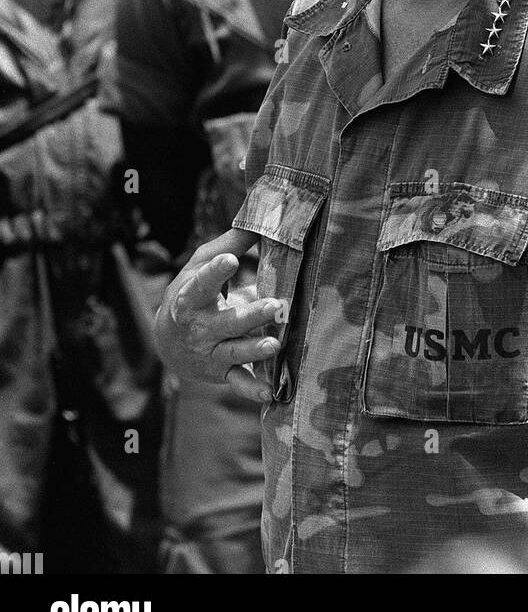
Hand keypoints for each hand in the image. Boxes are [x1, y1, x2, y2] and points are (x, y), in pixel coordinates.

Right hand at [155, 228, 282, 402]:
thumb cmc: (191, 293)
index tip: (230, 260)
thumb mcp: (199, 265)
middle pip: (226, 321)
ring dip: (255, 350)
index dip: (215, 271)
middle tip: (273, 304)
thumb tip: (258, 220)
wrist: (168, 342)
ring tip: (275, 344)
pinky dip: (253, 389)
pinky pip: (239, 381)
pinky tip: (271, 391)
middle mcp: (201, 327)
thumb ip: (229, 244)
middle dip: (250, 315)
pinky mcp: (222, 371)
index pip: (202, 283)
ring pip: (235, 351)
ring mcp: (211, 351)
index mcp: (192, 297)